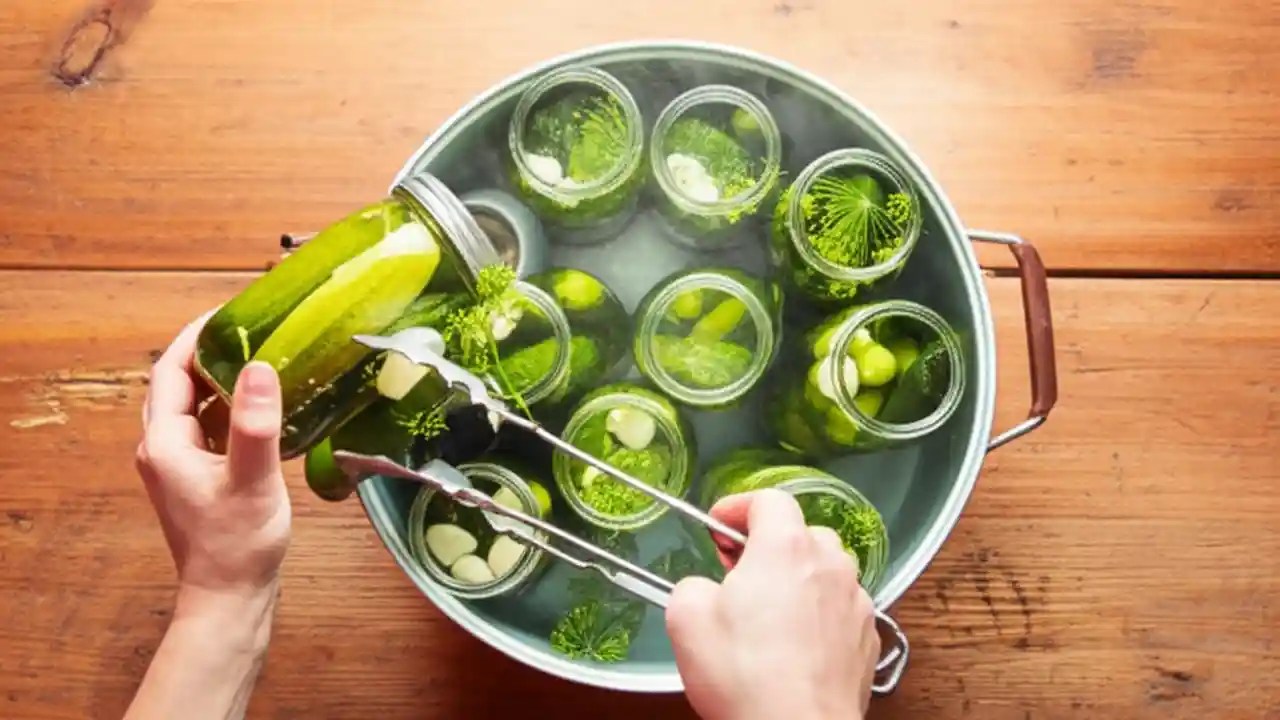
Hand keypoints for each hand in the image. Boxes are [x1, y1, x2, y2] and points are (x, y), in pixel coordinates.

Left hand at [126, 313, 288, 719]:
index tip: (231, 312)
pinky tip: (263, 408)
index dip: (197, 336)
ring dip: (221, 380)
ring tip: (261, 358)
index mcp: (165, 442)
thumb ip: (255, 425)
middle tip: (251, 329)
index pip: (172, 371)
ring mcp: (178, 466)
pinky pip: (208, 429)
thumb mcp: (252, 480)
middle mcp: (163, 449)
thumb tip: (260, 368)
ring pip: (194, 407)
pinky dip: (230, 409)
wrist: (230, 598)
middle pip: (179, 385)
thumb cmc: (237, 545)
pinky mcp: (198, 479)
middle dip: (210, 352)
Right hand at [666, 489, 879, 719]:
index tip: (719, 527)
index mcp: (785, 547)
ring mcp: (855, 603)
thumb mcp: (686, 618)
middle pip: (802, 532)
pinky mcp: (867, 639)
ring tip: (769, 613)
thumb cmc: (746, 677)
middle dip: (769, 545)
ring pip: (827, 571)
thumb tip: (705, 590)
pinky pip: (841, 610)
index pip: (769, 499)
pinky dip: (819, 616)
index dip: (738, 507)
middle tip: (739, 572)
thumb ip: (692, 585)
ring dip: (799, 580)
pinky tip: (794, 646)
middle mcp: (829, 566)